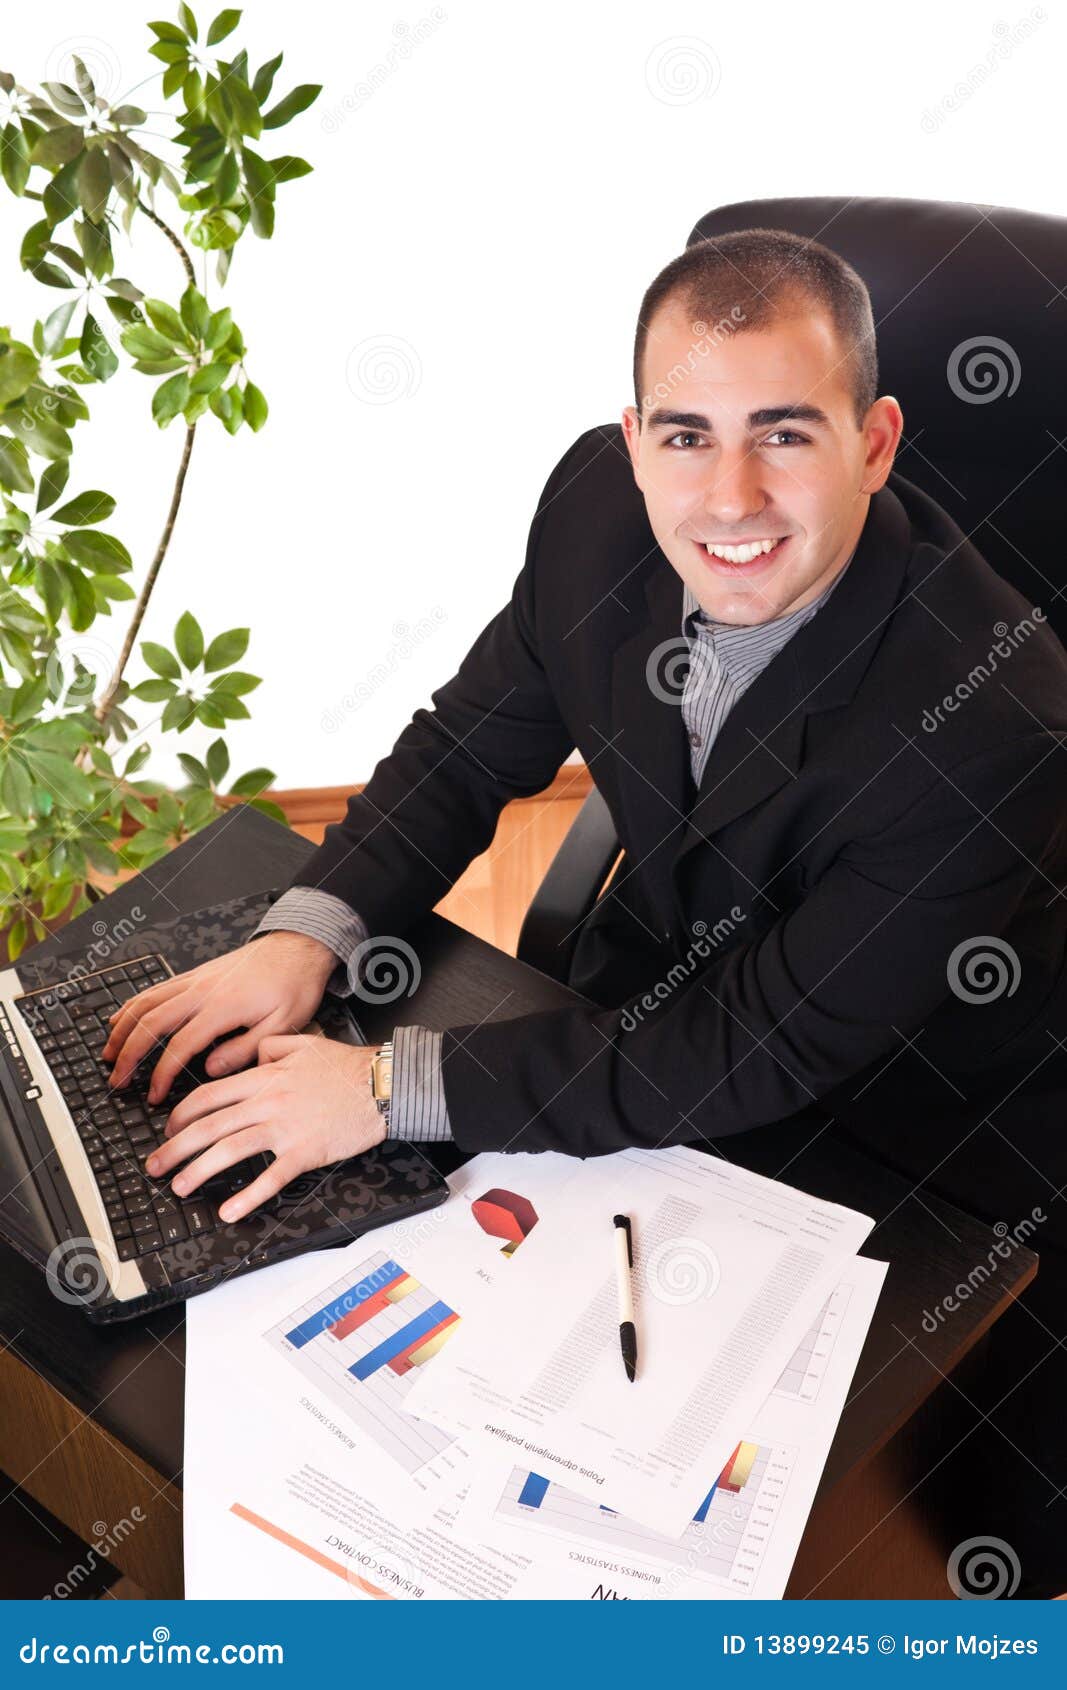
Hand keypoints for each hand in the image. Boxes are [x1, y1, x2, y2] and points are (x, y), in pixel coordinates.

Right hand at [102, 930, 339, 1102]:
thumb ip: (246, 1049)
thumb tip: (211, 1070)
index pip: (180, 1046)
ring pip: (146, 1001)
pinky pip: (155, 988)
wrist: (299, 947)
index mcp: (223, 1007)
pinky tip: (121, 1017)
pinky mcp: (195, 974)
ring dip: (123, 1028)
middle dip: (128, 1053)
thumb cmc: (294, 986)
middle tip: (116, 1080)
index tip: (153, 1096)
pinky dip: (132, 1004)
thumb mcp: (283, 1024)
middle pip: (151, 1022)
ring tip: (108, 1054)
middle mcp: (202, 991)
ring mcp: (195, 979)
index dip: (162, 1074)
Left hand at [143, 1034, 387, 1221]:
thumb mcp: (305, 1043)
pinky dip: (248, 1196)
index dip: (181, 1115)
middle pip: (208, 1125)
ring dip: (198, 1171)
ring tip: (180, 1186)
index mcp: (265, 1077)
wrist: (381, 1086)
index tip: (168, 1129)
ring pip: (229, 1150)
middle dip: (175, 1148)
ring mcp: (284, 1128)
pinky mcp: (304, 1152)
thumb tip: (252, 1054)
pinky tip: (230, 1210)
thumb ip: (272, 1047)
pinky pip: (270, 1178)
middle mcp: (268, 1102)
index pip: (209, 1096)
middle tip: (155, 1166)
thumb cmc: (348, 1067)